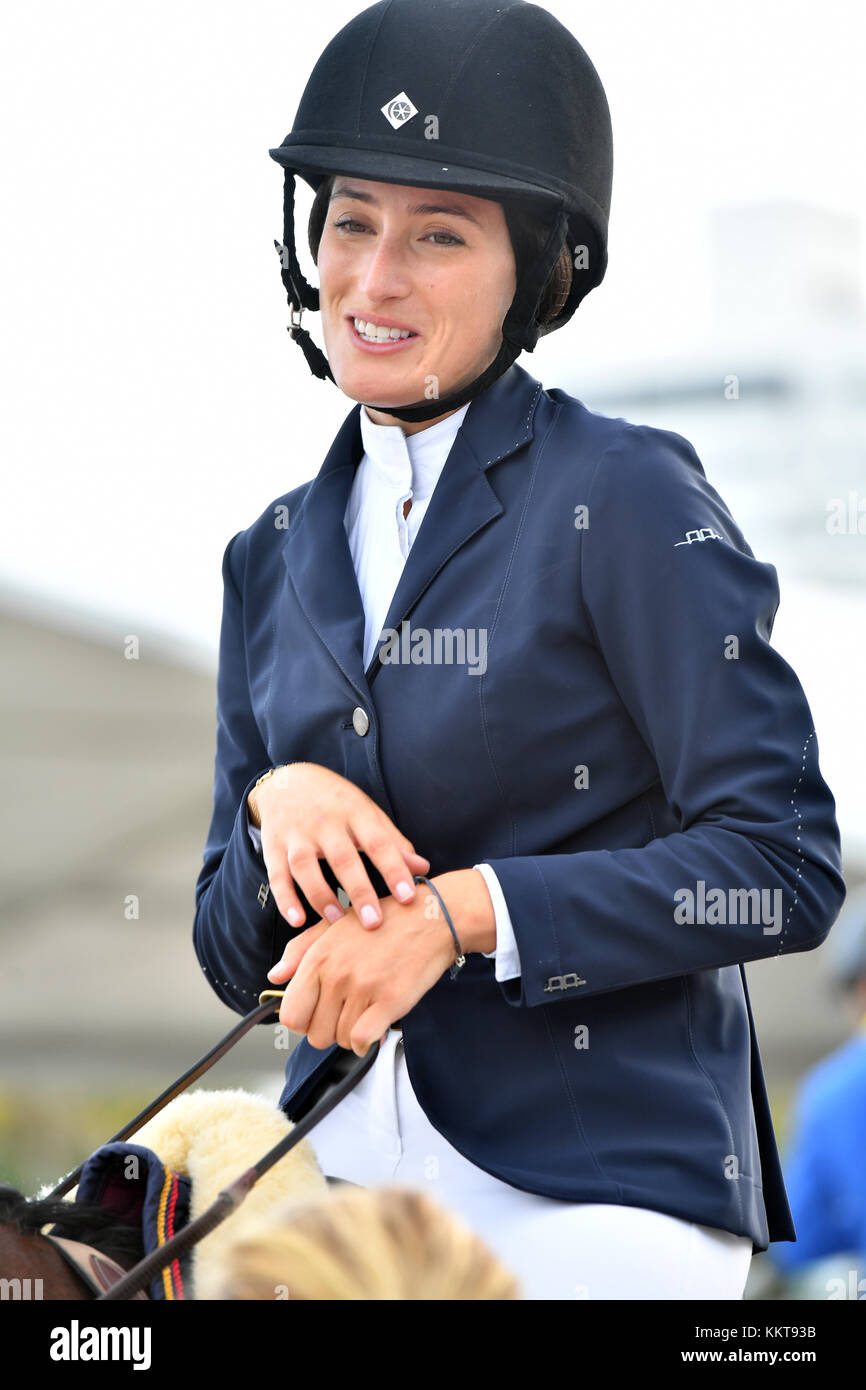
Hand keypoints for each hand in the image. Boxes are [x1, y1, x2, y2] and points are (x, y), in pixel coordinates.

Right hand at [254, 762, 429, 929]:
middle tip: (374, 923)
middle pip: (342, 857)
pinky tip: (297, 920)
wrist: (287, 779)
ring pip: (305, 866)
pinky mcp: (273, 845)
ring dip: (321, 896)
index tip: (408, 896)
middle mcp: (324, 822)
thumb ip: (393, 842)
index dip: (394, 869)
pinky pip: (277, 874)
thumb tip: (423, 868)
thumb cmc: (337, 802)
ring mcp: (296, 833)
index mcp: (354, 812)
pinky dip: (285, 898)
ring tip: (337, 921)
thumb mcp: (367, 813)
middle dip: (359, 890)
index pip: (378, 842)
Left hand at [266, 870, 497, 1053]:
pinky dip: (367, 1043)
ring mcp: (362, 988)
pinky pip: (363, 1041)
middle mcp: (336, 974)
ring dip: (354, 1034)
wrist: (430, 917)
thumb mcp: (334, 926)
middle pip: (316, 1035)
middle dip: (331, 1031)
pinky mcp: (389, 1000)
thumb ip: (299, 952)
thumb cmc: (384, 920)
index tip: (318, 1015)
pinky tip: (375, 1028)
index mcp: (318, 957)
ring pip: (342, 1040)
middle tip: (348, 1013)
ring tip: (366, 1010)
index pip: (290, 1015)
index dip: (304, 1022)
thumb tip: (274, 976)